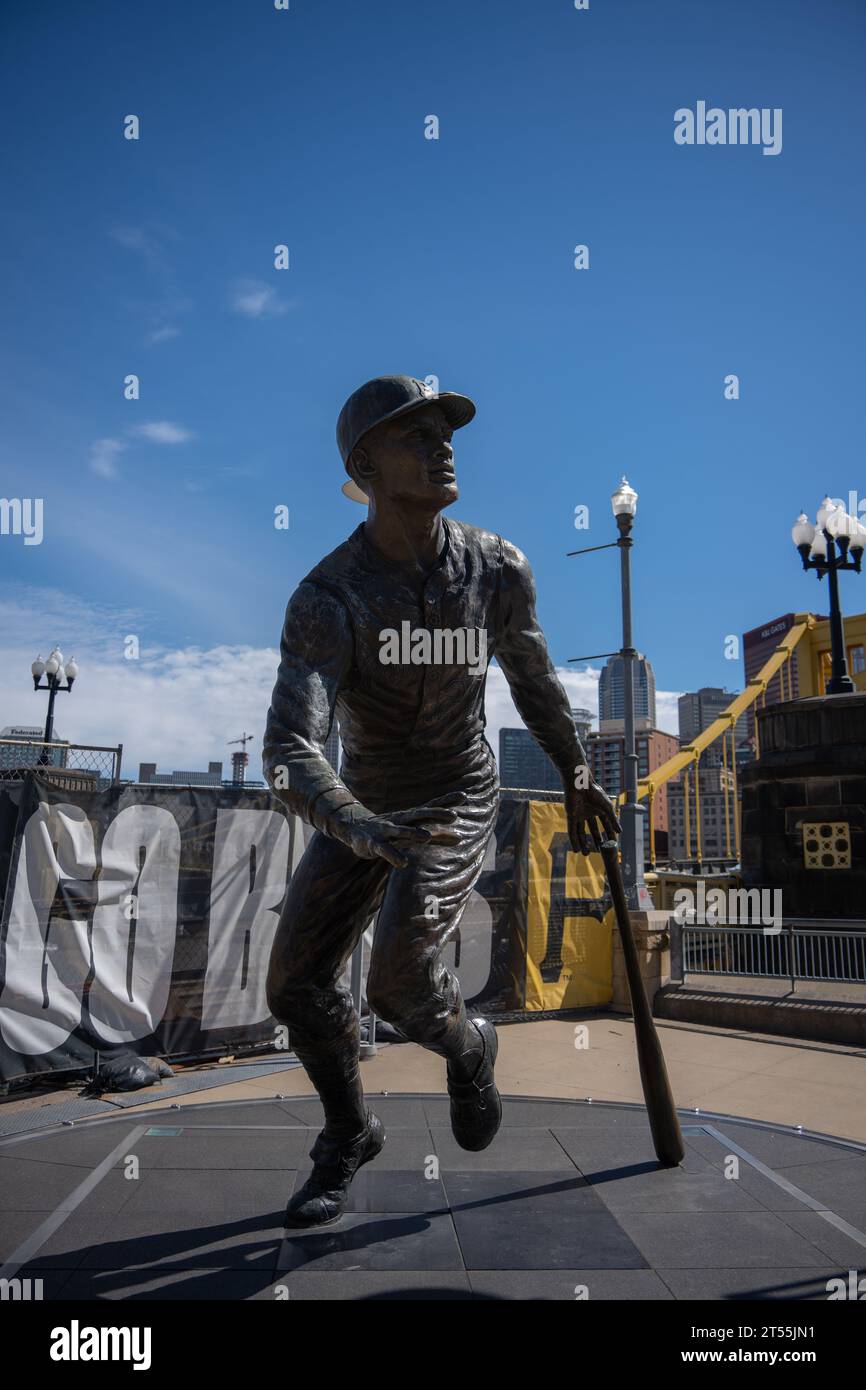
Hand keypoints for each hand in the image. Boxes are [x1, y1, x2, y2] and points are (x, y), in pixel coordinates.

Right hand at [334, 792, 462, 868]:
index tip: (464, 796)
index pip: (431, 807)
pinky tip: (404, 863)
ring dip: (413, 832)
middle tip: (453, 816)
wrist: (355, 829)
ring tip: (426, 837)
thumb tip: (460, 838)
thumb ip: (437, 836)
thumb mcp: (415, 833)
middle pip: (420, 815)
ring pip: (401, 830)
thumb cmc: (391, 830)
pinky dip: (394, 855)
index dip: (447, 802)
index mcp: (411, 817)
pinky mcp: (374, 843)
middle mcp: (401, 820)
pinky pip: (385, 849)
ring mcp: (387, 831)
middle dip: (435, 814)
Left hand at [565, 775, 621, 855]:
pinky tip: (576, 849)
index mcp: (598, 809)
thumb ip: (613, 820)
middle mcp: (588, 812)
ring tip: (585, 854)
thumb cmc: (595, 793)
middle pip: (592, 829)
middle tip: (598, 850)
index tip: (612, 842)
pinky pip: (572, 831)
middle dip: (595, 840)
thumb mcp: (607, 808)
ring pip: (581, 832)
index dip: (608, 833)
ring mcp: (579, 815)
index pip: (604, 824)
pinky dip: (574, 840)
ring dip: (583, 843)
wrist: (581, 786)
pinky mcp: (571, 816)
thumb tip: (620, 832)